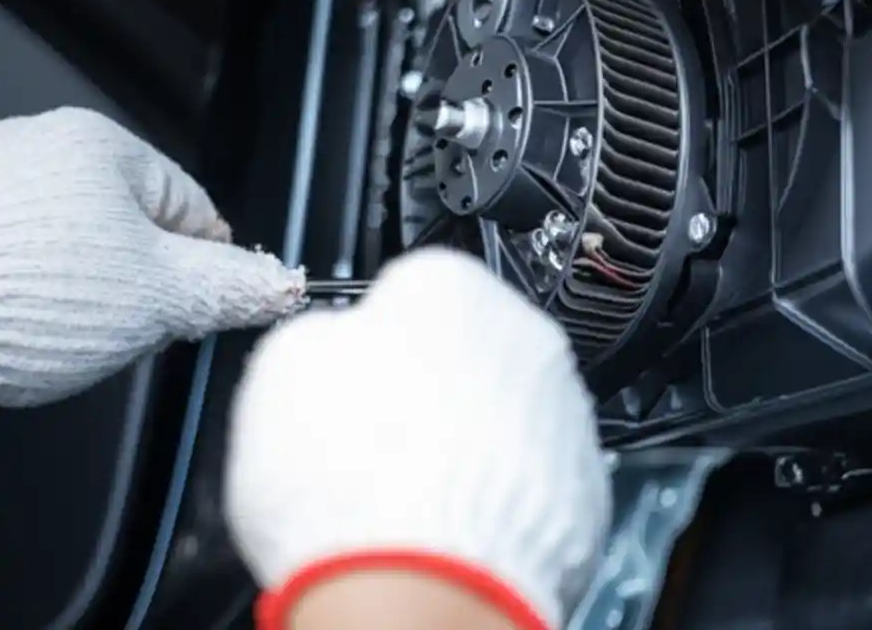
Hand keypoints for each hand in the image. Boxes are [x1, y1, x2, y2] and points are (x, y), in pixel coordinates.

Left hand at [0, 108, 304, 405]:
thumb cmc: (9, 290)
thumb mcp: (160, 297)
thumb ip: (233, 288)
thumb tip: (280, 284)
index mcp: (102, 148)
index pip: (195, 212)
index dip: (203, 271)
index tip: (192, 310)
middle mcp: (38, 153)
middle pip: (130, 237)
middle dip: (132, 293)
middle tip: (117, 330)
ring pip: (69, 262)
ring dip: (74, 305)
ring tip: (50, 335)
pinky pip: (11, 274)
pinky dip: (16, 309)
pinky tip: (5, 333)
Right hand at [225, 248, 610, 629]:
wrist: (421, 585)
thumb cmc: (349, 480)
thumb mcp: (283, 372)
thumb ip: (322, 335)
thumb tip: (332, 342)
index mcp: (447, 285)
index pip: (411, 286)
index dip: (374, 338)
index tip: (355, 375)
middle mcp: (522, 335)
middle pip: (469, 350)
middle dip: (432, 387)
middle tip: (377, 441)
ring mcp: (564, 410)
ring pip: (509, 411)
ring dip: (474, 439)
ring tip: (412, 493)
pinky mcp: (588, 484)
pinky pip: (540, 474)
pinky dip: (508, 493)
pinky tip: (456, 522)